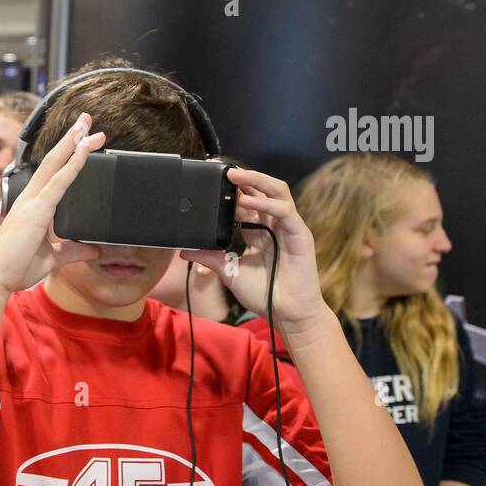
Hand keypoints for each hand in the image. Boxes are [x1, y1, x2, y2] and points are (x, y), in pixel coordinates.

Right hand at [0, 114, 104, 297]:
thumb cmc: (14, 268)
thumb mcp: (52, 259)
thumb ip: (72, 251)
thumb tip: (94, 250)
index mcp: (31, 206)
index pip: (52, 172)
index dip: (67, 154)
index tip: (83, 140)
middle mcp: (30, 198)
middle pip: (54, 159)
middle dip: (72, 138)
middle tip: (87, 120)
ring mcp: (32, 201)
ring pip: (56, 163)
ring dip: (73, 142)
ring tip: (88, 125)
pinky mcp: (37, 210)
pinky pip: (60, 181)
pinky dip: (74, 163)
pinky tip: (84, 150)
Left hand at [180, 166, 329, 336]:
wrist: (287, 315)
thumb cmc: (264, 294)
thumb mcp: (229, 272)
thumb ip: (209, 258)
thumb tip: (184, 250)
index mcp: (258, 231)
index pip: (246, 201)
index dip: (232, 190)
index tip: (212, 179)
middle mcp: (274, 225)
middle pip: (263, 190)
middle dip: (244, 178)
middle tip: (222, 169)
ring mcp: (289, 228)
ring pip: (277, 192)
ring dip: (257, 182)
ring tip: (235, 176)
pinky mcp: (300, 235)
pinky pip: (285, 212)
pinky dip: (267, 205)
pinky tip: (250, 202)